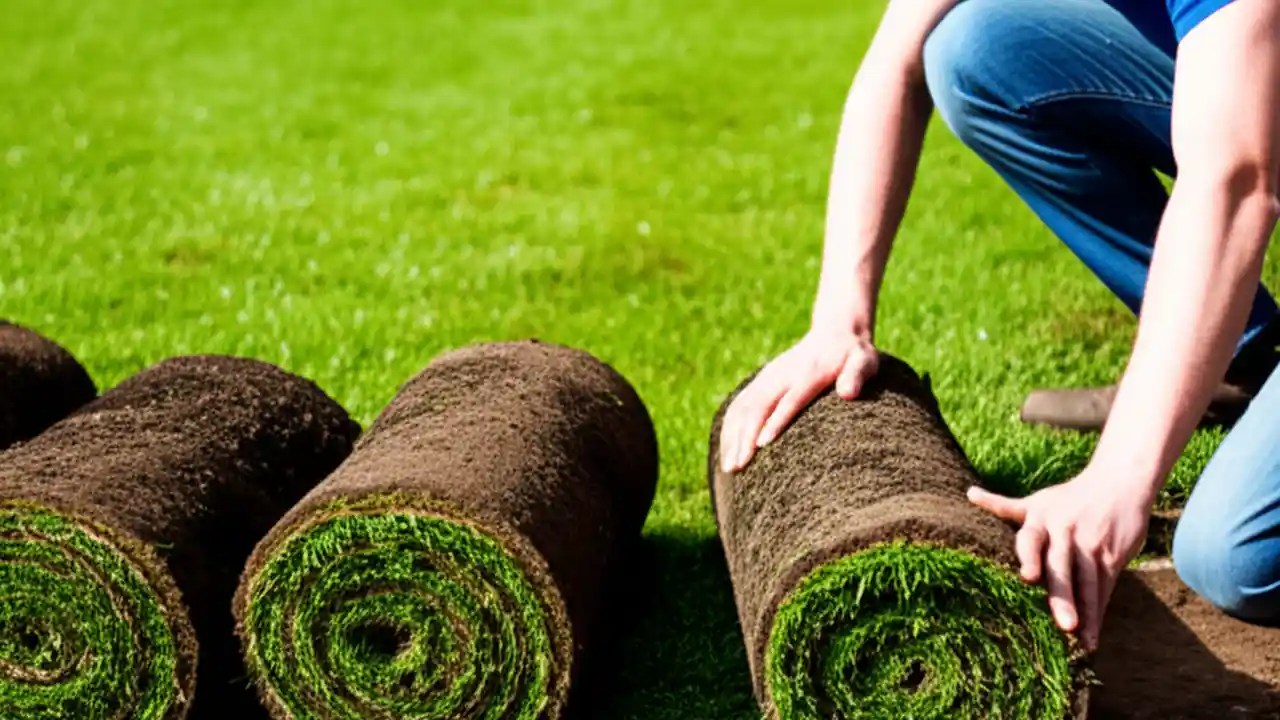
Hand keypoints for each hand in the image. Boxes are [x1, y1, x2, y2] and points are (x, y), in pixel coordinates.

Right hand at [719, 328, 877, 472]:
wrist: (836, 333)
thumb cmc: (854, 356)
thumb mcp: (865, 361)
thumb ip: (857, 375)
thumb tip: (848, 393)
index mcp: (809, 372)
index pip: (789, 399)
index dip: (775, 421)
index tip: (761, 444)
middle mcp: (783, 374)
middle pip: (758, 406)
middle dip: (744, 436)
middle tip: (737, 467)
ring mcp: (769, 377)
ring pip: (744, 407)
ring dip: (733, 436)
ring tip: (729, 467)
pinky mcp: (762, 382)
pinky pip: (739, 405)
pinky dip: (730, 428)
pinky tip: (728, 450)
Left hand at [967, 468, 1152, 650]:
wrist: (1117, 481)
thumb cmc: (1067, 498)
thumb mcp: (1038, 500)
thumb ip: (1007, 506)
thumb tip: (970, 494)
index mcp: (1039, 516)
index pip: (1031, 537)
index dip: (1029, 556)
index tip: (1028, 578)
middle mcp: (1065, 531)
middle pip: (1062, 566)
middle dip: (1062, 595)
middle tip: (1063, 624)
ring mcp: (1090, 543)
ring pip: (1087, 580)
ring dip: (1084, 610)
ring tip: (1078, 637)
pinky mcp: (1112, 555)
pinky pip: (1103, 587)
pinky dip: (1097, 613)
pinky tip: (1090, 638)